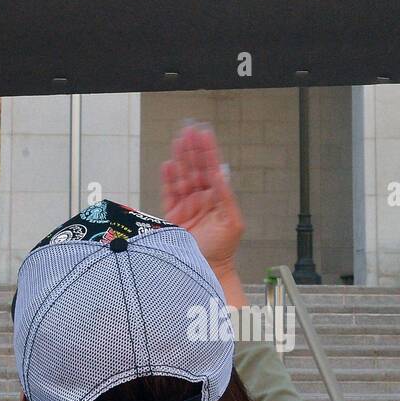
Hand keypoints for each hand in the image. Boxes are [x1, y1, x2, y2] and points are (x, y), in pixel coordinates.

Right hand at [161, 123, 244, 281]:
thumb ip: (225, 196)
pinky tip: (168, 164)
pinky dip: (167, 178)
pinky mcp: (172, 216)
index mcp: (217, 198)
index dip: (207, 150)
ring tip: (178, 140)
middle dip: (192, 148)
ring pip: (181, 176)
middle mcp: (201, 199)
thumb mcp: (232, 222)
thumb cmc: (222, 250)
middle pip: (195, 168)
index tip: (203, 133)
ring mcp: (186, 206)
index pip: (211, 168)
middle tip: (189, 129)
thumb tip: (220, 174)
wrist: (205, 271)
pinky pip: (168, 192)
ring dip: (180, 158)